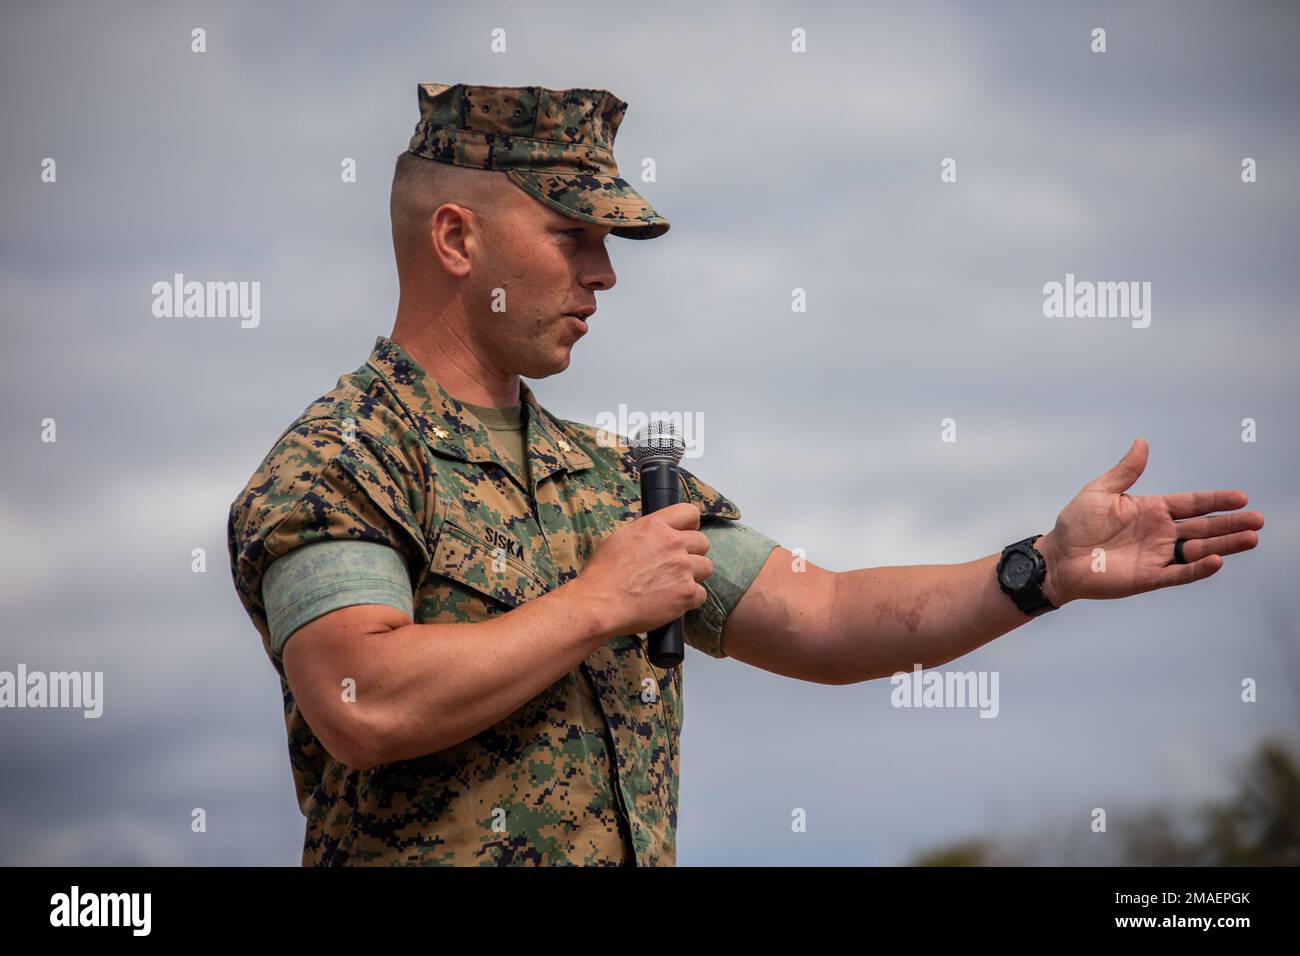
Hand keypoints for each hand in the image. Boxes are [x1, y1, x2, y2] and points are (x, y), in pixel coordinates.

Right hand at [569, 502, 712, 635]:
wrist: (600, 603)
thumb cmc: (602, 574)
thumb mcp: (618, 539)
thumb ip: (640, 530)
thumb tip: (648, 524)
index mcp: (655, 526)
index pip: (689, 512)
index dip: (690, 524)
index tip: (686, 533)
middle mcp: (673, 543)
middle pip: (702, 542)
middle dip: (693, 553)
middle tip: (677, 565)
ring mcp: (682, 568)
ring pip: (706, 567)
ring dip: (694, 575)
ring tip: (675, 585)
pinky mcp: (686, 593)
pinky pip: (701, 594)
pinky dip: (689, 599)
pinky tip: (672, 602)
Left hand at [1036, 437, 1262, 604]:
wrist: (1058, 558)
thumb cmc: (1075, 524)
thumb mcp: (1099, 492)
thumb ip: (1125, 471)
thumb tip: (1142, 442)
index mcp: (1151, 510)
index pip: (1191, 504)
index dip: (1215, 501)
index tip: (1241, 497)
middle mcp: (1160, 533)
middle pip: (1203, 527)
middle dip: (1230, 524)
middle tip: (1258, 520)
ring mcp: (1157, 555)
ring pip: (1199, 550)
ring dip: (1224, 545)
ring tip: (1250, 538)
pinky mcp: (1149, 577)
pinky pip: (1179, 573)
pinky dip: (1198, 568)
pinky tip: (1217, 560)